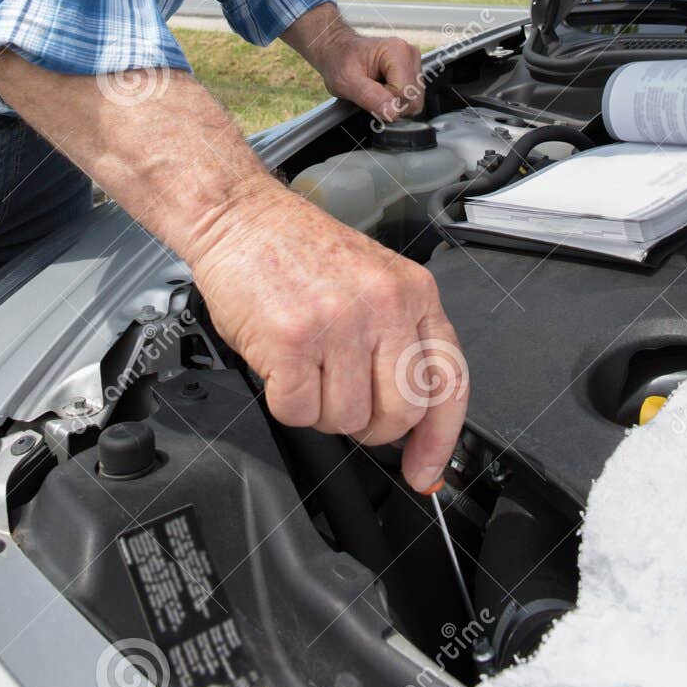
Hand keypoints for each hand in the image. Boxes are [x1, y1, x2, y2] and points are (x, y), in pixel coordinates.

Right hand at [188, 181, 467, 491]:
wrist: (238, 216)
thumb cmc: (296, 249)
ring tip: (304, 365)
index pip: (448, 381)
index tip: (424, 471)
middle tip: (341, 401)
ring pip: (346, 420)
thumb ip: (397, 338)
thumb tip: (410, 419)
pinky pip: (299, 412)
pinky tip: (279, 363)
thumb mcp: (371, 280)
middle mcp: (384, 305)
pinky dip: (284, 400)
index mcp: (413, 291)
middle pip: (399, 414)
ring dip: (319, 409)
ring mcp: (340, 322)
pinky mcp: (293, 340)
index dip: (440, 438)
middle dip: (369, 426)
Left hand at [318, 30, 425, 122]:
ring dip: (394, 103)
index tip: (368, 95)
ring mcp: (413, 63)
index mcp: (396, 51)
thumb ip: (369, 96)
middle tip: (371, 94)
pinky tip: (382, 90)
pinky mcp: (413, 72)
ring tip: (375, 90)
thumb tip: (393, 112)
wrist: (338, 51)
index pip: (404, 93)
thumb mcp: (345, 81)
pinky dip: (397, 100)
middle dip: (392, 105)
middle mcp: (410, 54)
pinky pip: (412, 98)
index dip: (386, 103)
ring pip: (414, 100)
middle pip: (413, 98)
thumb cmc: (339, 61)